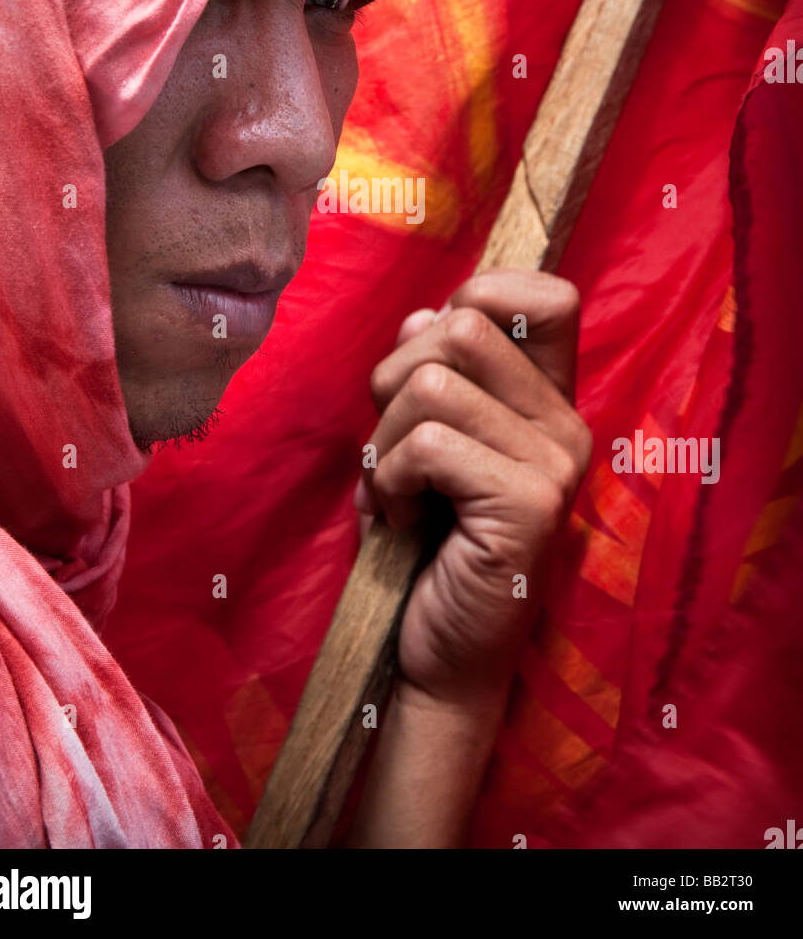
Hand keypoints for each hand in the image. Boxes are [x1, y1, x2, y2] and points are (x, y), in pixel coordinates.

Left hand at [355, 269, 591, 706]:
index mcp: (547, 400)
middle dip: (395, 376)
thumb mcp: (417, 440)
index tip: (433, 362)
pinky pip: (428, 445)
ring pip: (430, 384)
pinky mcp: (530, 505)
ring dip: (384, 439)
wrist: (437, 655)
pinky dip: (387, 481)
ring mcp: (555, 464)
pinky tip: (401, 522)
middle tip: (395, 444)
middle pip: (463, 323)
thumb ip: (429, 372)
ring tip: (397, 491)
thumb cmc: (421, 543)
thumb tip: (422, 315)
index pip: (550, 295)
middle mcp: (566, 424)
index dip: (477, 297)